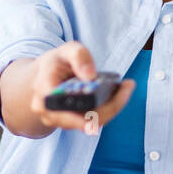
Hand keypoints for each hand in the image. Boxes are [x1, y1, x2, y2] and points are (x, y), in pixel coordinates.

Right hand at [11, 41, 134, 135]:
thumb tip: (90, 76)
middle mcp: (52, 114)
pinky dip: (110, 107)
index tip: (111, 101)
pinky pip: (96, 119)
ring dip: (114, 106)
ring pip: (94, 121)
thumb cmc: (56, 63)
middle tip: (128, 86)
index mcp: (46, 95)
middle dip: (111, 105)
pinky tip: (121, 92)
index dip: (86, 113)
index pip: (67, 110)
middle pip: (87, 119)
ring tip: (127, 86)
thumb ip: (78, 56)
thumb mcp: (65, 50)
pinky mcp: (75, 123)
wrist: (44, 76)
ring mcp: (63, 121)